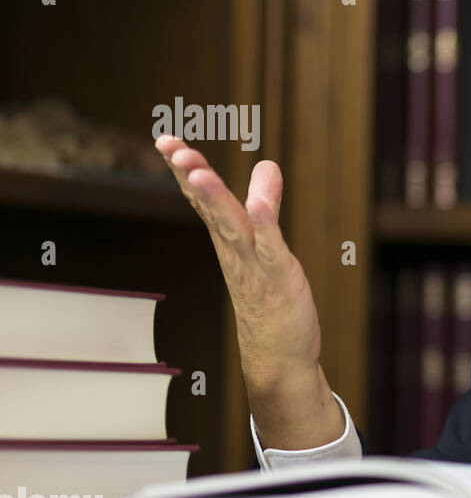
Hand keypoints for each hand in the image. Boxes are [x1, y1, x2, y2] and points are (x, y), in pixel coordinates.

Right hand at [155, 135, 343, 449]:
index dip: (186, 169)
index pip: (203, 199)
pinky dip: (263, 227)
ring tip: (198, 171)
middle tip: (171, 147)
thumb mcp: (268, 245)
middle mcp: (235, 250)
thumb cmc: (271, 301)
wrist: (278, 357)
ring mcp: (255, 266)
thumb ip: (264, 204)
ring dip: (215, 199)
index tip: (166, 140)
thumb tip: (266, 166)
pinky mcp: (278, 279)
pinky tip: (257, 206)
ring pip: (232, 226)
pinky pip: (269, 250)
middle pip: (211, 208)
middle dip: (192, 176)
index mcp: (230, 241)